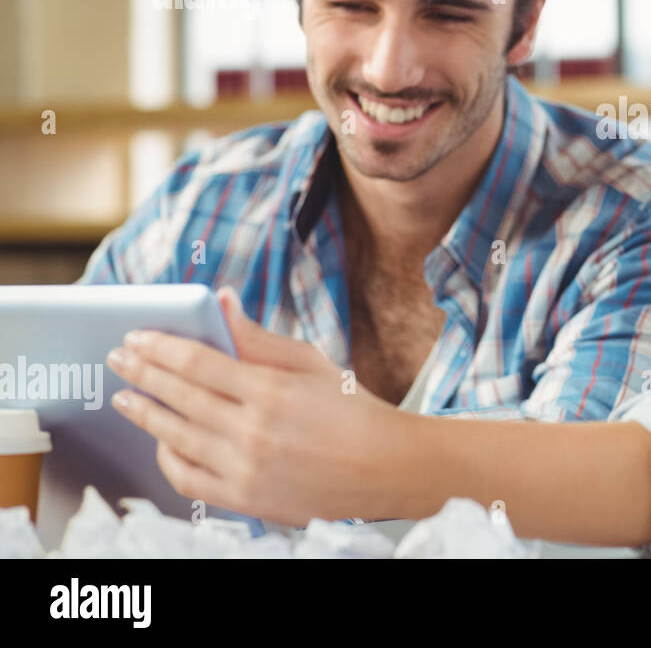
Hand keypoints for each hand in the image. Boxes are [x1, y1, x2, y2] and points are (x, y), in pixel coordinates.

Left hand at [107, 285, 409, 524]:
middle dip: (141, 374)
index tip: (137, 338)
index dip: (160, 348)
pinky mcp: (245, 498)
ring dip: (145, 414)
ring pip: (176, 436)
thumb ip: (259, 337)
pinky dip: (167, 458)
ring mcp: (245, 468)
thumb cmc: (352, 410)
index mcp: (272, 391)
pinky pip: (188, 478)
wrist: (384, 468)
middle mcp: (253, 431)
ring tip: (125, 398)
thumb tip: (222, 301)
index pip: (197, 363)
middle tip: (118, 359)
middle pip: (179, 396)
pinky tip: (161, 440)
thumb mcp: (311, 362)